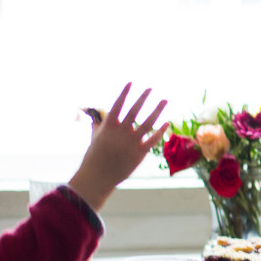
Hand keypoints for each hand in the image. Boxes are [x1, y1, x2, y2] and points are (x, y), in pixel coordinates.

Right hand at [67, 84, 167, 211]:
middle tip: (150, 88)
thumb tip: (95, 118)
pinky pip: (152, 140)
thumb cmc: (95, 157)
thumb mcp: (94, 138)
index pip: (118, 105)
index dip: (124, 93)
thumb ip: (98, 127)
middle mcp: (121, 132)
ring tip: (164, 100)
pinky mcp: (139, 153)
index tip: (131, 83)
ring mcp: (131, 142)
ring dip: (157, 110)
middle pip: (135, 111)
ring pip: (147, 122)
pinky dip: (160, 131)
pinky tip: (167, 123)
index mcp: (109, 126)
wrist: (98, 177)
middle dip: (143, 98)